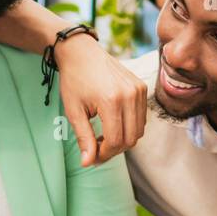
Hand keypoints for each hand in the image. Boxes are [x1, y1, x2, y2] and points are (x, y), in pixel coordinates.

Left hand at [56, 37, 148, 165]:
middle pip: (130, 139)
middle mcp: (130, 95)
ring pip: (139, 130)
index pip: (116, 141)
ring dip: (122, 140)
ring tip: (102, 137)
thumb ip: (84, 138)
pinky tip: (112, 125)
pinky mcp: (142, 87)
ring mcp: (139, 90)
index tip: (91, 158)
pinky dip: (129, 127)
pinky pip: (141, 118)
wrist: (81, 52)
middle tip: (96, 150)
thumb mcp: (74, 111)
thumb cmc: (74, 80)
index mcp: (112, 101)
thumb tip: (87, 163)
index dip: (104, 155)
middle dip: (114, 150)